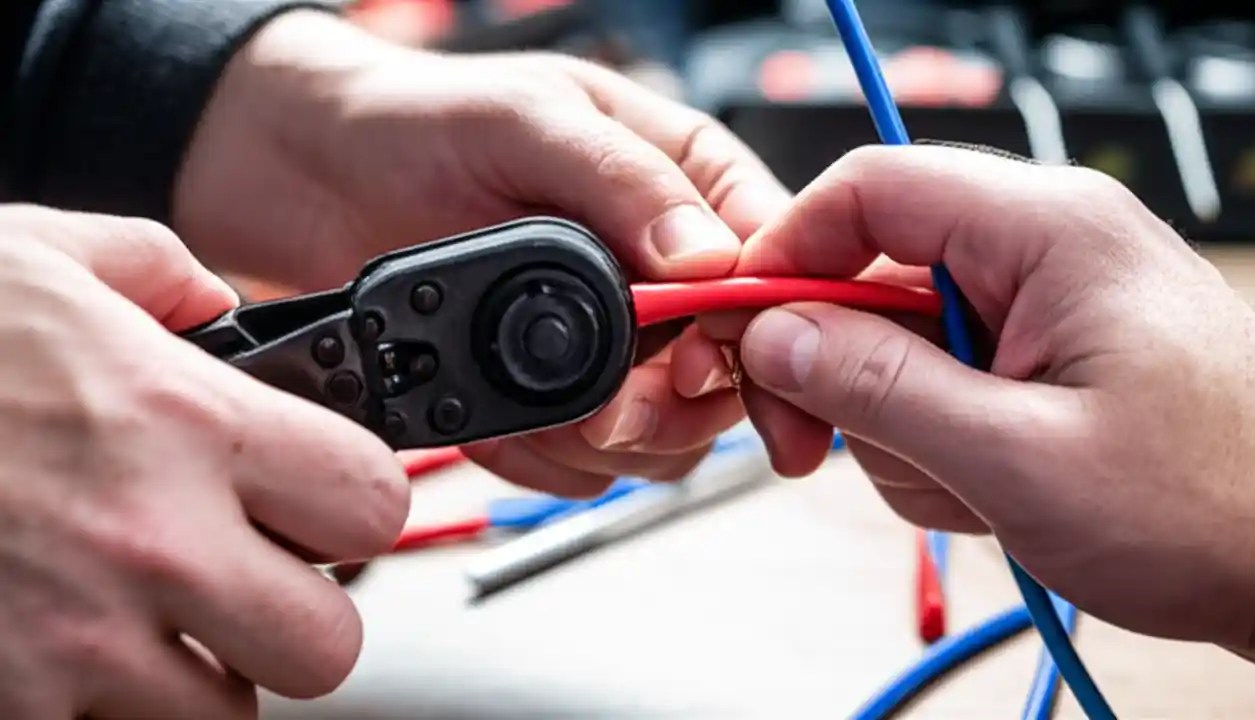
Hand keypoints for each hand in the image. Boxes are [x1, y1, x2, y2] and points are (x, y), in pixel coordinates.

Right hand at [0, 206, 408, 716]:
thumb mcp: (40, 257)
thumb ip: (159, 272)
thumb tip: (216, 301)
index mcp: (185, 422)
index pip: (374, 499)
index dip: (358, 503)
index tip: (326, 501)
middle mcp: (147, 540)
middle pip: (330, 645)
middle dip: (297, 619)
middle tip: (246, 584)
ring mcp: (71, 640)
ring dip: (200, 681)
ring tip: (143, 622)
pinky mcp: (4, 703)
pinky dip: (97, 712)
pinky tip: (59, 651)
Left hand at [174, 11, 789, 493]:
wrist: (317, 176)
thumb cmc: (422, 119)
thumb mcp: (529, 119)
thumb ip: (624, 182)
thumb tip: (709, 258)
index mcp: (687, 183)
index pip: (768, 270)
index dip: (755, 333)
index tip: (699, 362)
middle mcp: (663, 270)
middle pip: (728, 374)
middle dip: (675, 409)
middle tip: (616, 412)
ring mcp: (613, 340)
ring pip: (667, 435)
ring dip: (611, 445)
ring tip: (547, 414)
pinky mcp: (555, 392)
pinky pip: (587, 461)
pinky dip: (546, 460)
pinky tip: (503, 424)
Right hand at [702, 145, 1254, 664]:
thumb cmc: (1211, 508)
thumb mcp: (1015, 459)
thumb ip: (878, 391)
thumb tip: (772, 336)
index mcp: (1046, 231)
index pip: (868, 190)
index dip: (784, 254)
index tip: (737, 330)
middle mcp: (1043, 246)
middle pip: (869, 270)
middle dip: (830, 365)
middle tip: (807, 446)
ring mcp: (1042, 300)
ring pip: (893, 338)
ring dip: (891, 422)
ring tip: (960, 483)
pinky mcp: (1041, 350)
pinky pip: (938, 376)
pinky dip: (933, 439)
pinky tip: (985, 483)